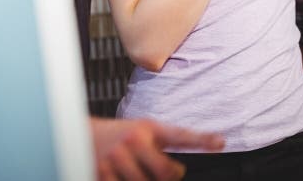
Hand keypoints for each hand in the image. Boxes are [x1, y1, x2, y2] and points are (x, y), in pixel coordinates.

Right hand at [90, 117, 224, 180]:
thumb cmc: (117, 134)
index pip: (180, 134)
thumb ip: (160, 143)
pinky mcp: (103, 172)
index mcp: (148, 127)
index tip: (220, 142)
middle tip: (171, 173)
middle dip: (171, 176)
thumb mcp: (141, 130)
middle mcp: (134, 140)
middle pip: (166, 172)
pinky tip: (122, 176)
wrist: (82, 134)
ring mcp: (118, 158)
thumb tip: (180, 167)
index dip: (202, 139)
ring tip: (138, 171)